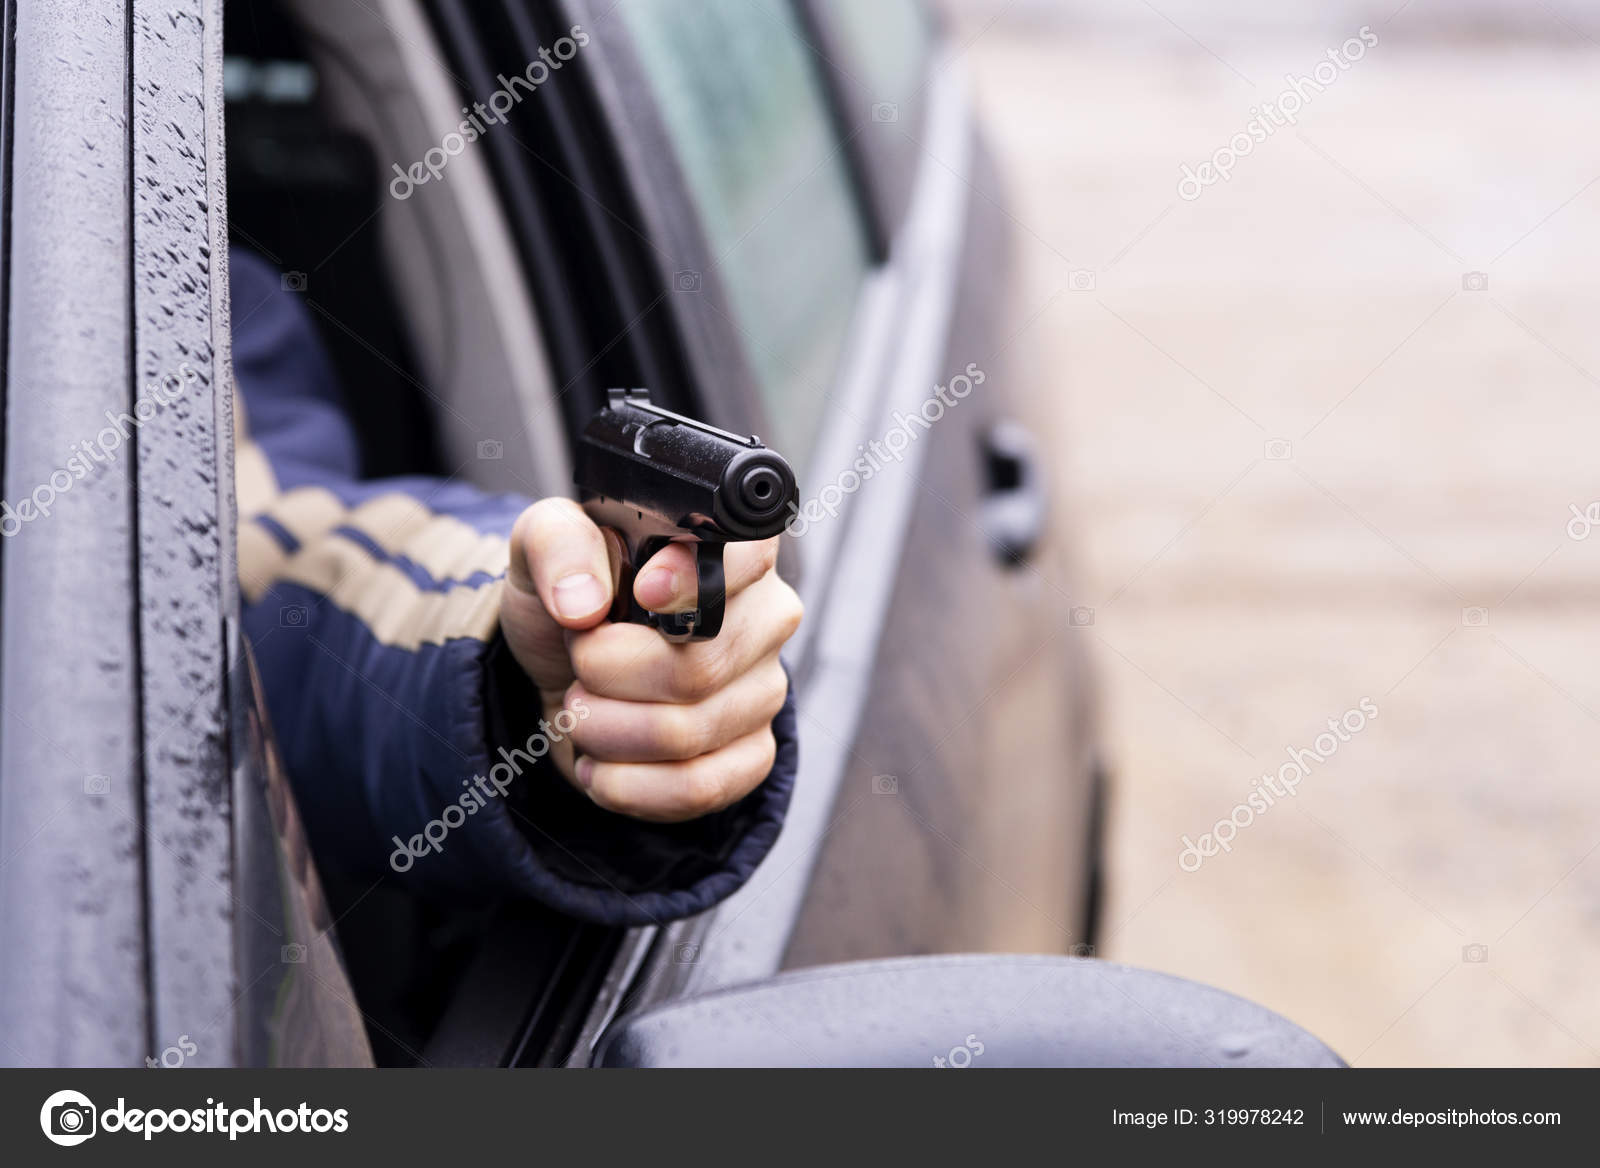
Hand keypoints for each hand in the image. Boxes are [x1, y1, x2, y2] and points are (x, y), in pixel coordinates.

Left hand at [500, 498, 800, 821]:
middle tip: (579, 660)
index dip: (691, 582)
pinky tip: (600, 764)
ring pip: (686, 734)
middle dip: (607, 672)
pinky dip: (627, 785)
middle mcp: (765, 617)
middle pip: (698, 667)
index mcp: (729, 550)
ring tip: (581, 710)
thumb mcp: (544, 545)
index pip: (746, 559)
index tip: (641, 591)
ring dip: (603, 730)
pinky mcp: (751, 754)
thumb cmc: (572, 594)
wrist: (566, 668)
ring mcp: (764, 690)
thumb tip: (582, 603)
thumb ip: (558, 545)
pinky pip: (698, 787)